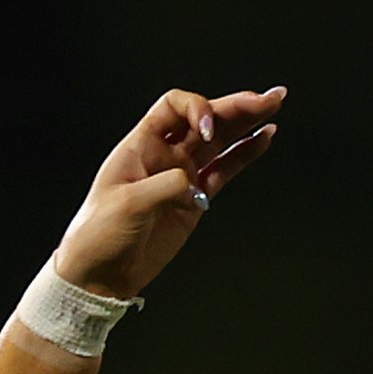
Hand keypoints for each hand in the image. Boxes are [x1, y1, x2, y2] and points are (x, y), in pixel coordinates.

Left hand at [51, 86, 284, 299]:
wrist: (98, 275)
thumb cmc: (98, 235)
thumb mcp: (128, 204)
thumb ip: (167, 185)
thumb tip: (195, 185)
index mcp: (140, 146)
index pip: (173, 106)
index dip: (196, 109)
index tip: (208, 130)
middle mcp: (163, 155)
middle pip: (204, 118)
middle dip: (235, 106)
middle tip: (267, 98)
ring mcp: (181, 176)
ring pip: (220, 141)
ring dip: (246, 123)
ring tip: (273, 105)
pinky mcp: (194, 199)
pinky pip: (224, 169)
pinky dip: (244, 154)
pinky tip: (263, 139)